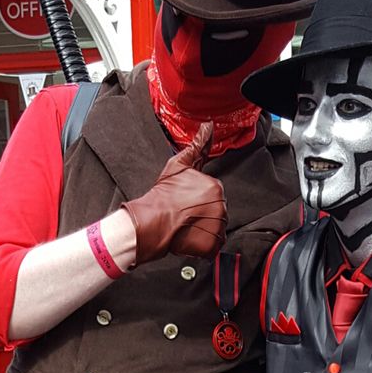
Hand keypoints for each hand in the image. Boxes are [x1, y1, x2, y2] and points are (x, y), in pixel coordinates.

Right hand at [121, 123, 226, 265]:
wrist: (151, 222)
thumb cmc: (161, 196)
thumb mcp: (179, 164)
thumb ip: (198, 145)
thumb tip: (209, 126)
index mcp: (215, 187)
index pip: (213, 195)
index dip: (197, 200)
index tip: (185, 201)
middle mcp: (221, 206)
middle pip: (216, 212)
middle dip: (201, 214)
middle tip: (184, 214)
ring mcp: (217, 227)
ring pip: (215, 228)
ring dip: (202, 229)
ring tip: (185, 225)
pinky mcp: (211, 244)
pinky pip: (213, 246)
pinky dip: (202, 245)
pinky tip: (189, 237)